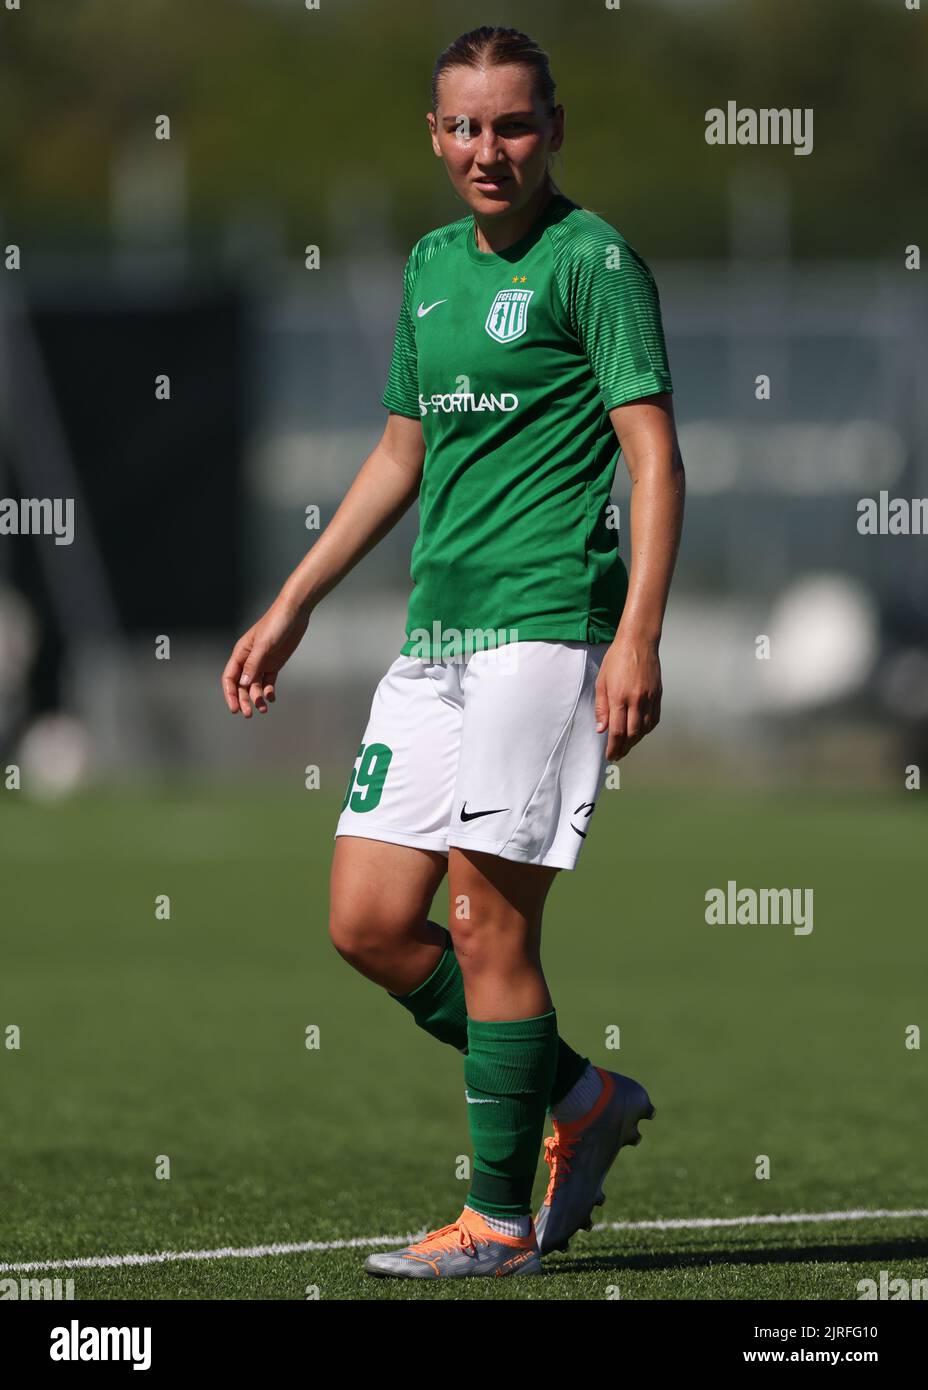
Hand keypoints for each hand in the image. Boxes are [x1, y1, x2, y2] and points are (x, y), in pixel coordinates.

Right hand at [221, 595, 308, 717]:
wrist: (295, 613)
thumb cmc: (276, 624)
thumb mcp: (264, 645)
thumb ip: (253, 664)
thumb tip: (243, 684)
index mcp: (241, 653)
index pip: (230, 677)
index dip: (230, 694)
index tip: (234, 708)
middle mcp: (249, 660)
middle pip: (242, 685)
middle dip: (243, 700)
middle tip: (248, 714)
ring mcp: (262, 662)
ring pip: (255, 685)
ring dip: (257, 698)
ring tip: (263, 708)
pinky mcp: (274, 664)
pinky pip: (268, 681)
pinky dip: (268, 691)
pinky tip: (272, 698)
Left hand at [594, 633, 661, 760]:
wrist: (639, 642)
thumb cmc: (616, 660)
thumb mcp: (601, 681)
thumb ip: (602, 707)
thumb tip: (601, 729)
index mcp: (619, 697)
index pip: (617, 731)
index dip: (613, 747)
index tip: (610, 755)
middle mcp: (636, 700)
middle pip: (632, 734)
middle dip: (624, 748)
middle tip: (617, 755)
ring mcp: (649, 698)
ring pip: (645, 729)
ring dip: (636, 741)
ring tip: (627, 746)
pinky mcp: (658, 695)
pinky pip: (654, 719)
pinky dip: (646, 729)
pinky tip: (639, 732)